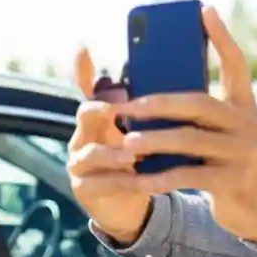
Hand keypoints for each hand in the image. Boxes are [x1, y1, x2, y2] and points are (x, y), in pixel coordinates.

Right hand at [65, 47, 151, 245]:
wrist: (132, 206)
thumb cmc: (140, 163)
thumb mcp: (145, 134)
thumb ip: (153, 110)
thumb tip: (177, 74)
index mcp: (98, 119)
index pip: (87, 87)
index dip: (83, 70)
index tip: (84, 49)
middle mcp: (83, 136)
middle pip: (84, 114)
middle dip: (101, 109)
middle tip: (118, 109)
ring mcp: (80, 164)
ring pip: (90, 152)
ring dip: (113, 152)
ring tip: (132, 155)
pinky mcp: (86, 190)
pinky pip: (102, 184)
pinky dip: (123, 182)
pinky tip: (141, 181)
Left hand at [115, 5, 256, 243]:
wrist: (255, 208)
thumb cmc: (225, 161)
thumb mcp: (221, 132)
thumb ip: (200, 112)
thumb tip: (150, 91)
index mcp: (244, 105)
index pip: (236, 64)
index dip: (221, 36)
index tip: (204, 9)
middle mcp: (248, 123)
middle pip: (200, 103)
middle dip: (159, 102)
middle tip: (127, 106)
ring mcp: (243, 152)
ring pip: (190, 140)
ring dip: (155, 140)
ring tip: (127, 142)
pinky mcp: (232, 180)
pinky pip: (189, 174)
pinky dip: (160, 177)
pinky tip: (137, 179)